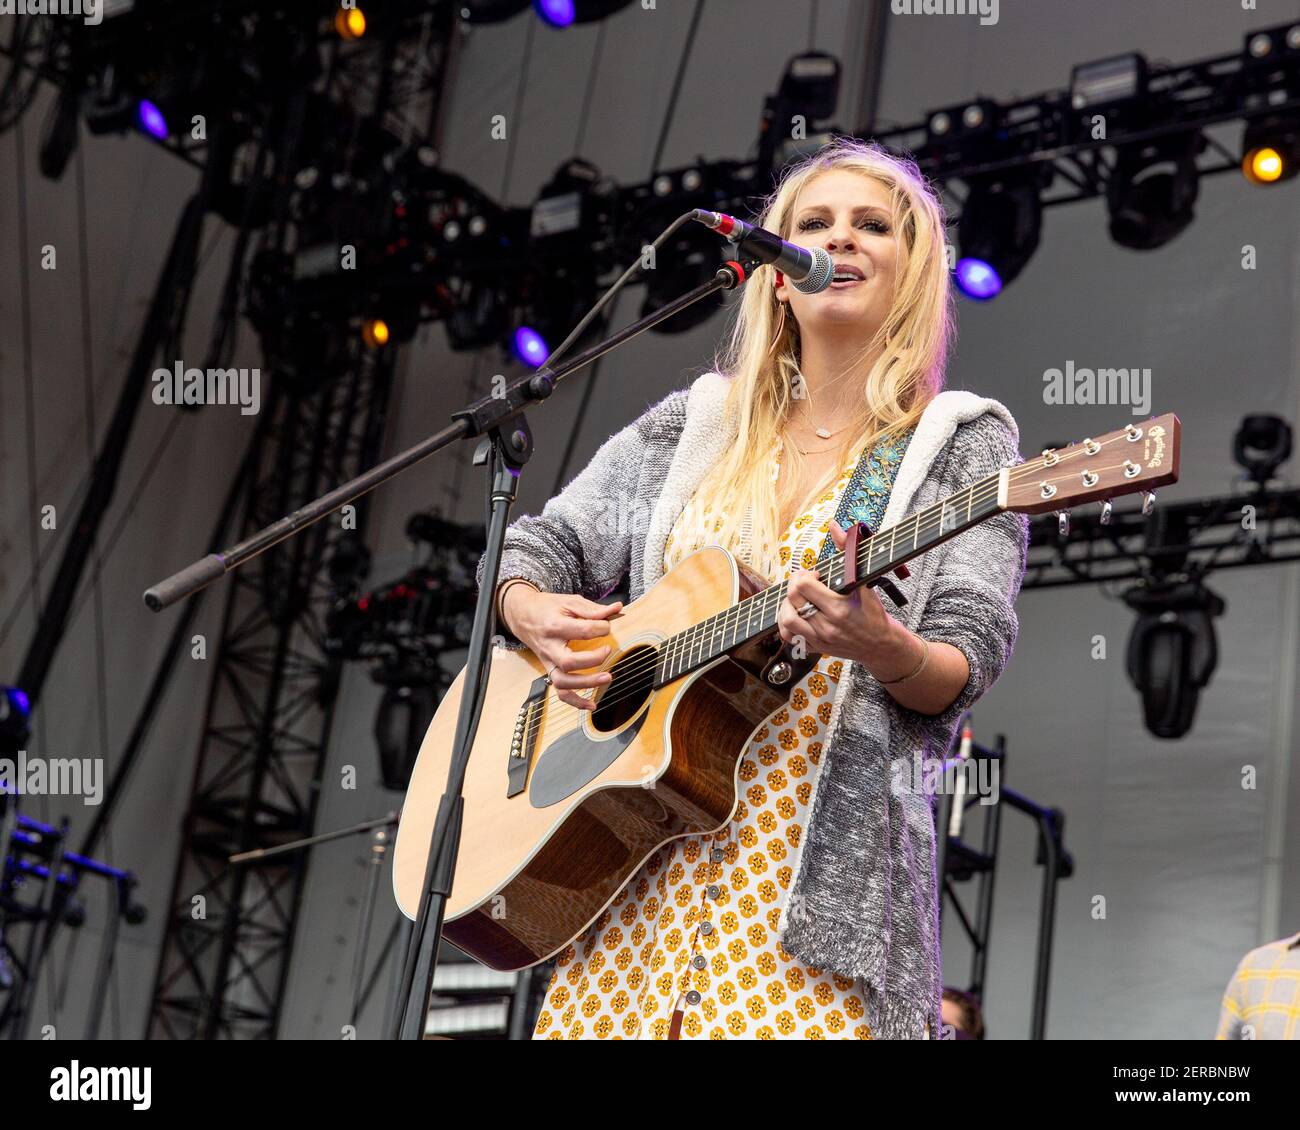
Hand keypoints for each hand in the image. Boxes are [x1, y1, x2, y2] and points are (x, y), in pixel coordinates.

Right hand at [501, 585, 620, 710]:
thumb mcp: (569, 602)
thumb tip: (617, 609)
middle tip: (608, 650)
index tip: (608, 625)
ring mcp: (549, 662)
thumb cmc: (547, 608)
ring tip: (607, 678)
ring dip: (586, 683)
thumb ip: (593, 609)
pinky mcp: (550, 671)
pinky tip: (591, 704)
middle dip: (592, 659)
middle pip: (569, 661)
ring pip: (563, 681)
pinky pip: (560, 692)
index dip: (601, 627)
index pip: (582, 631)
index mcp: (555, 626)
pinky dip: (575, 702)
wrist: (522, 615)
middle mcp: (550, 647)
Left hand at [775, 519, 895, 664]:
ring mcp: (820, 639)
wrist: (881, 645)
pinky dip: (787, 623)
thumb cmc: (874, 613)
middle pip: (793, 599)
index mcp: (840, 609)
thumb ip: (848, 553)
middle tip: (805, 582)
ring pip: (787, 619)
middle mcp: (827, 625)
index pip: (805, 585)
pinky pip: (790, 636)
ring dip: (787, 604)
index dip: (805, 574)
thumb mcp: (866, 582)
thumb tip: (834, 526)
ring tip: (797, 598)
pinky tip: (796, 613)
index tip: (815, 574)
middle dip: (795, 584)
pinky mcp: (816, 648)